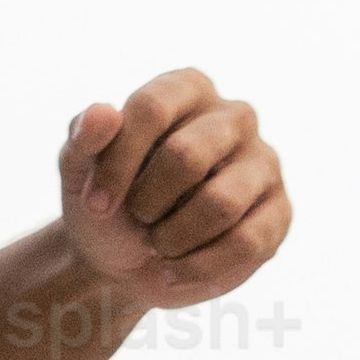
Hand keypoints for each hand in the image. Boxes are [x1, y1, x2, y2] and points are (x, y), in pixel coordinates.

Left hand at [58, 69, 285, 310]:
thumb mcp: (80, 170)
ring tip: (159, 243)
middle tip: (137, 219)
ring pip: (220, 203)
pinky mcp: (279, 212)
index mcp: (187, 88)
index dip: (118, 163)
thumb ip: (83, 137)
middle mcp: (234, 116)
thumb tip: (103, 113)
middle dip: (147, 202)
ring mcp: (263, 163)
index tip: (96, 202)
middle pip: (186, 156)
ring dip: (173, 237)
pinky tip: (174, 270)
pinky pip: (245, 243)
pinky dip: (196, 267)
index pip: (153, 109)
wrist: (125, 262)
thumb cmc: (110, 202)